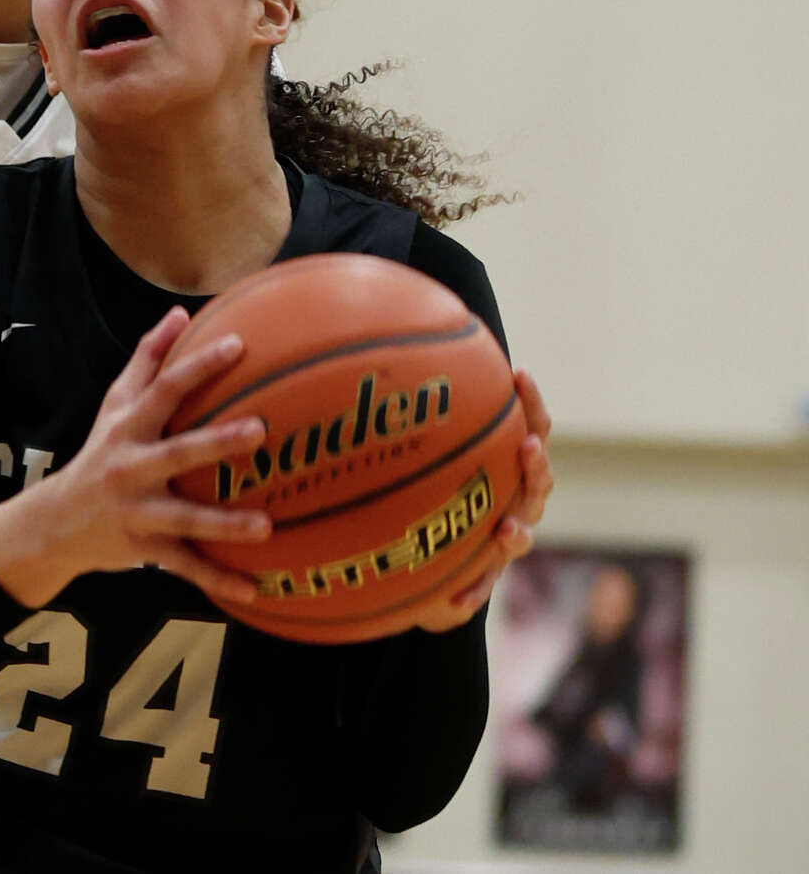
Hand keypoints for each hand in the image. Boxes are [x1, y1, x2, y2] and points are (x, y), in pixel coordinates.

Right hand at [0, 306, 272, 608]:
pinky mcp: (145, 551)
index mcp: (128, 428)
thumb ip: (147, 359)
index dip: (200, 366)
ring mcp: (137, 513)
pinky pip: (186, 567)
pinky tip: (257, 589)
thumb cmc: (100, 452)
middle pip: (176, 453)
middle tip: (261, 430)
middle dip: (216, 444)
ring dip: (225, 524)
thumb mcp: (115, 405)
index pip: (165, 389)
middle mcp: (131, 469)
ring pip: (185, 519)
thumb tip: (179, 312)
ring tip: (267, 526)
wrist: (56, 523)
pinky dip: (219, 580)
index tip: (238, 345)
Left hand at [413, 368, 554, 632]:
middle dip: (536, 465)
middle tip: (525, 447)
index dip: (530, 404)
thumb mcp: (426, 451)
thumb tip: (399, 336)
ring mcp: (500, 544)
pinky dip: (469, 593)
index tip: (519, 374)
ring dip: (516, 534)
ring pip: (518, 538)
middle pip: (538, 483)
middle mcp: (514, 504)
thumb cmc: (426, 492)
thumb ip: (422, 410)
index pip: (532, 430)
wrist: (420, 561)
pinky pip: (477, 590)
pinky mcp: (478, 582)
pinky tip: (454, 600)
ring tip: (505, 530)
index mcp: (509, 468)